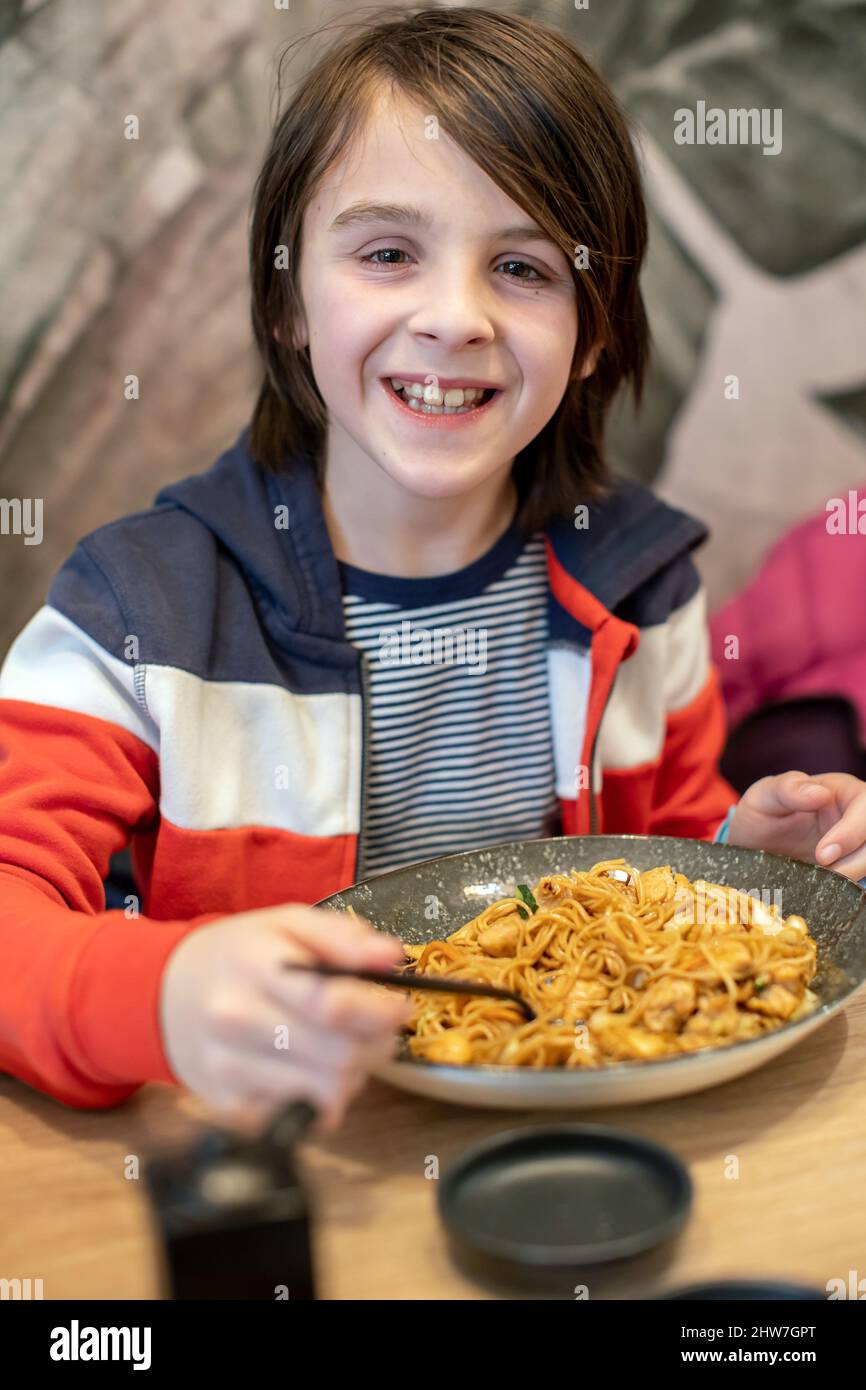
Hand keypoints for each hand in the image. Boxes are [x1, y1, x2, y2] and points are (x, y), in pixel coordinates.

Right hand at [159, 903, 412, 1130]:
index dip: (380, 1010)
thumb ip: (342, 936)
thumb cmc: (238, 956)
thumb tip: (391, 957)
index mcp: (252, 964)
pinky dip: (320, 1098)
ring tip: (345, 1048)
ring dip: (353, 1074)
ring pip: (326, 1093)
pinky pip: (300, 1116)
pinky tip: (311, 1070)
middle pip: (337, 1056)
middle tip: (380, 1031)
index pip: (331, 1002)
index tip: (401, 1006)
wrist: (164, 996)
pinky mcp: (227, 1107)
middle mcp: (234, 1018)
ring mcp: (227, 1067)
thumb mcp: (286, 923)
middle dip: (375, 1045)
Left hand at [727, 770, 865, 881]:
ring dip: (853, 874)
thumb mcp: (765, 795)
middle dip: (857, 860)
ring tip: (821, 883)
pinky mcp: (852, 867)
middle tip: (825, 873)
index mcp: (842, 791)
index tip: (822, 856)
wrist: (752, 846)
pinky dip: (847, 887)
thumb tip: (821, 794)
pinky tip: (824, 889)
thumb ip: (788, 789)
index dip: (851, 832)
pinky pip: (861, 876)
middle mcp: (857, 817)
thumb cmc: (762, 812)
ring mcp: (857, 844)